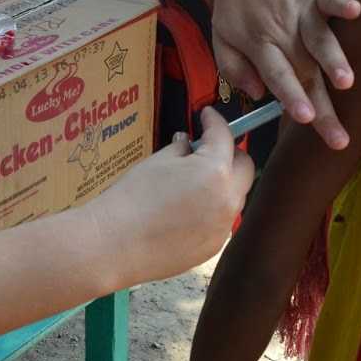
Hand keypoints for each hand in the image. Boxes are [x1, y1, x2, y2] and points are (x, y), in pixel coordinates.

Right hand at [92, 109, 253, 285]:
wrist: (115, 244)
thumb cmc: (132, 199)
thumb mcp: (158, 161)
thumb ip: (182, 149)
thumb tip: (188, 144)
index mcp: (215, 171)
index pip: (225, 137)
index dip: (215, 121)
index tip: (207, 115)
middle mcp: (228, 199)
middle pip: (245, 167)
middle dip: (231, 152)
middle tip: (209, 147)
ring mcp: (223, 226)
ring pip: (235, 195)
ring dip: (223, 182)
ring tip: (194, 180)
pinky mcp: (214, 245)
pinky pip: (222, 219)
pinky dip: (212, 207)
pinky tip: (187, 208)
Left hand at [210, 0, 360, 149]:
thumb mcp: (220, 35)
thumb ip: (234, 67)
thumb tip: (258, 95)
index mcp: (260, 45)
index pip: (278, 77)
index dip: (292, 98)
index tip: (305, 120)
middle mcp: (283, 32)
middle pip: (305, 72)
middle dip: (323, 106)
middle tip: (340, 137)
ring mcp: (301, 10)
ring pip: (320, 39)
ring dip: (333, 60)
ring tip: (347, 82)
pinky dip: (342, 4)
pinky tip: (356, 12)